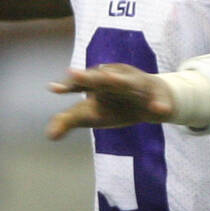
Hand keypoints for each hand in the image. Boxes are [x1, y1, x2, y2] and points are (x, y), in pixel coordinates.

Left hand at [45, 64, 174, 139]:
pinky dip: (159, 105)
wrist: (152, 102)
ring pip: (129, 83)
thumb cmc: (114, 106)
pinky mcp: (157, 95)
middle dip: (88, 77)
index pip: (81, 83)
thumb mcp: (91, 114)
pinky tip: (159, 111)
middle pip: (100, 78)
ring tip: (112, 80)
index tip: (54, 89)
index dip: (69, 86)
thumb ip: (68, 121)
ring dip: (120, 81)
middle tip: (74, 74)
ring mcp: (138, 85)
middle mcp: (116, 79)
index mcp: (98, 83)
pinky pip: (159, 101)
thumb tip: (50, 136)